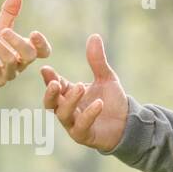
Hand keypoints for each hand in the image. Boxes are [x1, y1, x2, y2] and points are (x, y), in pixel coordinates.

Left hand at [0, 0, 51, 94]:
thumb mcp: (0, 29)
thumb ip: (9, 14)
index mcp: (25, 53)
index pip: (43, 52)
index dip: (42, 44)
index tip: (34, 33)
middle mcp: (20, 65)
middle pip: (28, 56)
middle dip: (17, 42)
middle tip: (4, 30)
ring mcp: (7, 74)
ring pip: (9, 62)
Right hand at [40, 33, 128, 151]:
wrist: (128, 122)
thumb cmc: (112, 101)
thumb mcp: (105, 77)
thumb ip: (97, 60)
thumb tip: (94, 36)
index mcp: (68, 95)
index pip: (54, 85)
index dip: (49, 77)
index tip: (45, 67)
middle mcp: (67, 110)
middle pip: (50, 103)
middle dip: (50, 93)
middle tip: (54, 82)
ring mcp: (74, 124)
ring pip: (63, 114)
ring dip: (70, 101)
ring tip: (81, 86)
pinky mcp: (84, 136)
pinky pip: (81, 126)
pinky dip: (89, 114)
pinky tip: (98, 103)